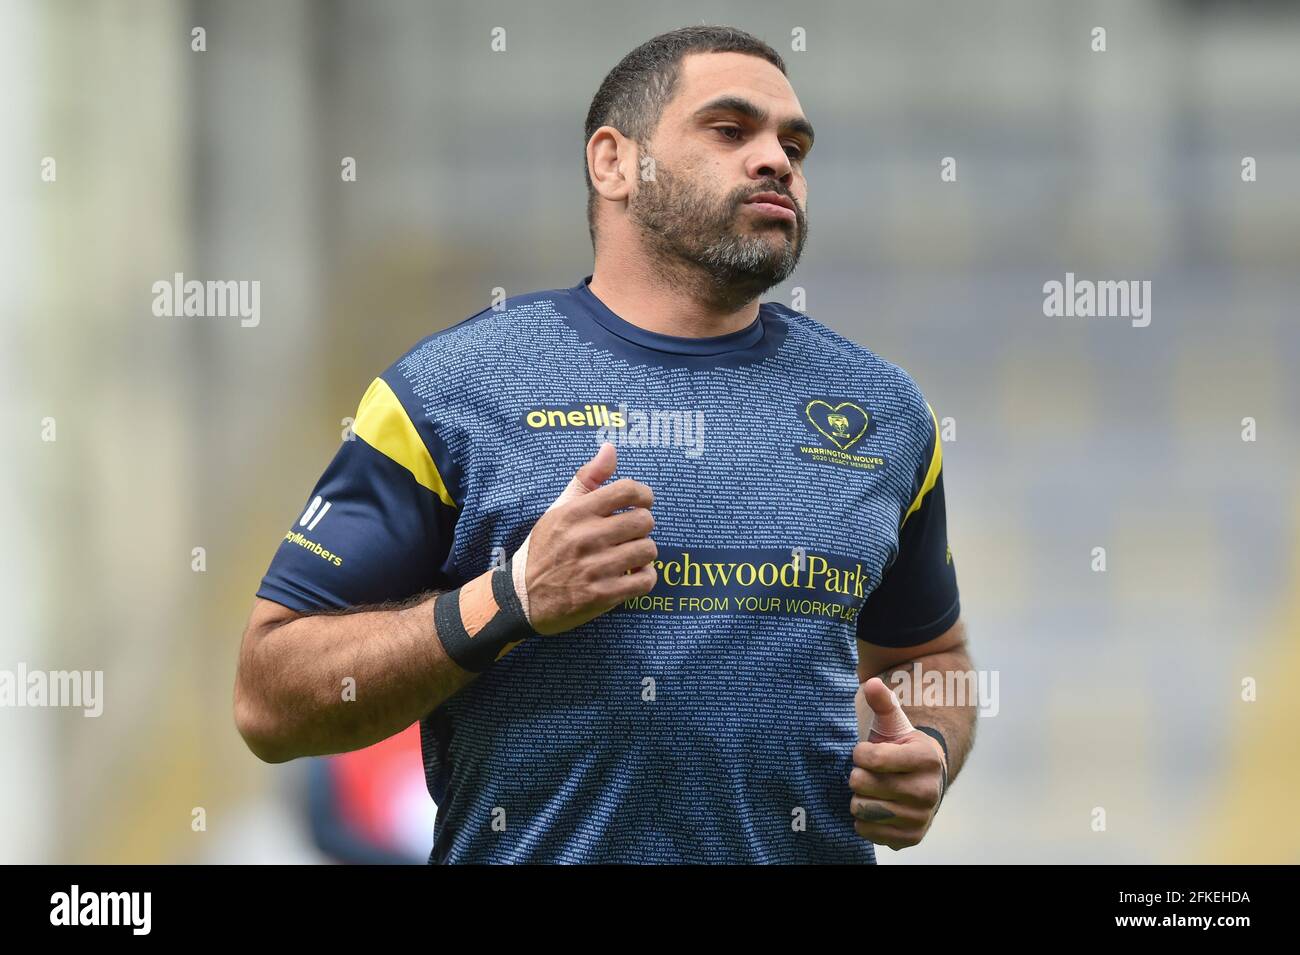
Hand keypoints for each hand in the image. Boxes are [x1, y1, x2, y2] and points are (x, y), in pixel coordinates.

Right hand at [511, 442, 657, 634]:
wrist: (523, 598)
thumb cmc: (545, 549)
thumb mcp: (558, 510)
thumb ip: (587, 479)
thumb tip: (610, 448)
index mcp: (575, 513)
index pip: (627, 490)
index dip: (644, 495)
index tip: (642, 503)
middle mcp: (585, 538)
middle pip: (644, 521)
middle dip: (643, 527)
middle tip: (631, 534)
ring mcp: (594, 568)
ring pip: (648, 550)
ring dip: (644, 553)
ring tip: (630, 555)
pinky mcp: (602, 596)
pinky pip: (645, 580)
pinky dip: (644, 578)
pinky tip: (632, 575)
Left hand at [848, 676, 947, 850]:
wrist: (924, 781)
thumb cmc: (902, 748)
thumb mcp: (895, 723)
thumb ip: (883, 702)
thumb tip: (872, 683)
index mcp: (926, 759)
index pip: (872, 758)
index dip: (860, 753)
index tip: (865, 751)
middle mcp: (928, 792)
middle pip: (863, 784)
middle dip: (857, 775)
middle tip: (867, 772)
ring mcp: (920, 818)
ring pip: (862, 809)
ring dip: (858, 797)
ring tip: (871, 788)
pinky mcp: (910, 838)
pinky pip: (867, 831)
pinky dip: (863, 820)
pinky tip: (875, 805)